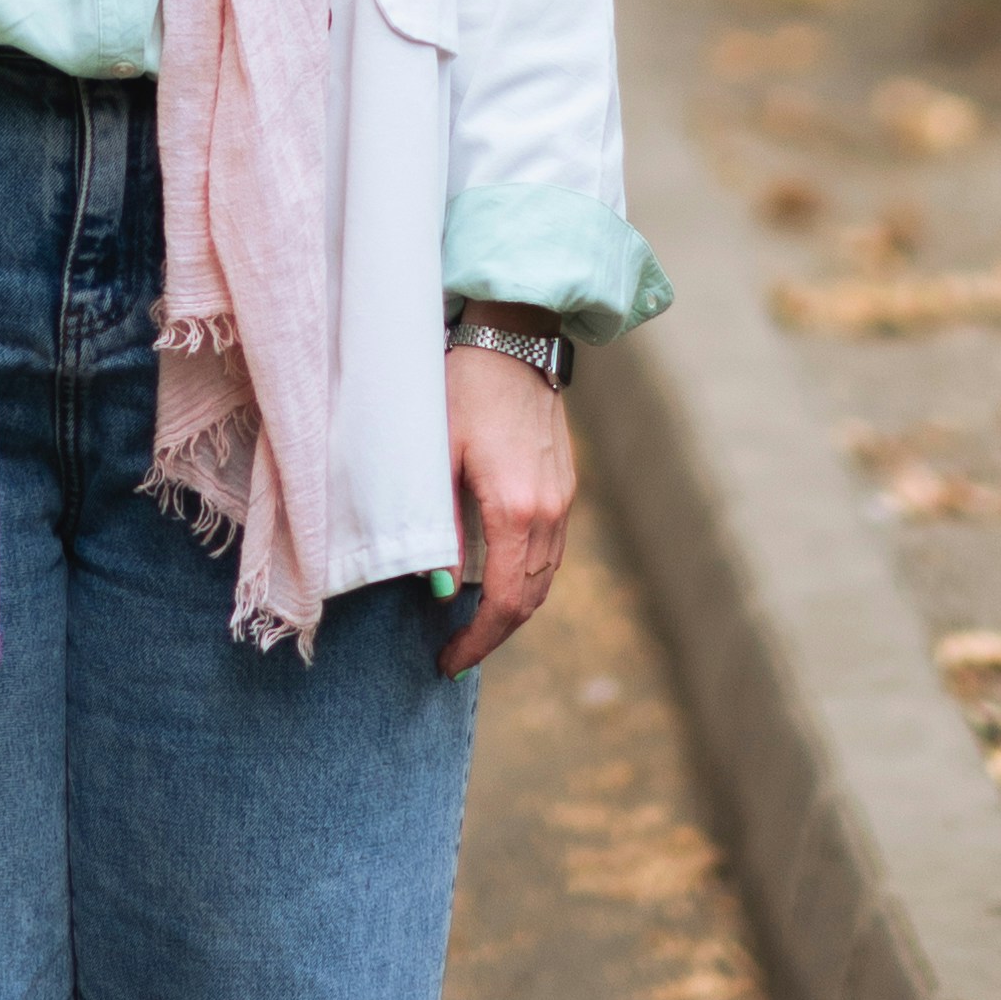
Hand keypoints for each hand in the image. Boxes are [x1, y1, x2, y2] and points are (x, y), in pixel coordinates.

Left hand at [436, 334, 574, 674]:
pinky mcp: (565, 485)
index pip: (506, 603)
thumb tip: (438, 589)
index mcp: (516, 509)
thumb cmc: (464, 387)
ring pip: (546, 579)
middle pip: (531, 600)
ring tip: (471, 621)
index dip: (478, 642)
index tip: (448, 662)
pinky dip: (526, 577)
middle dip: (494, 634)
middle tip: (454, 652)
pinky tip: (496, 576)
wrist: (514, 338)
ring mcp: (563, 499)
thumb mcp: (435, 455)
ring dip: (512, 608)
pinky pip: (551, 551)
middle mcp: (550, 511)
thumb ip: (437, 526)